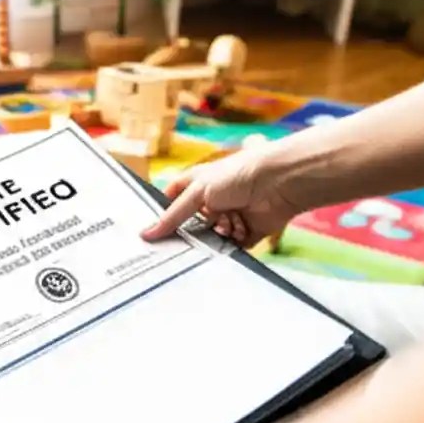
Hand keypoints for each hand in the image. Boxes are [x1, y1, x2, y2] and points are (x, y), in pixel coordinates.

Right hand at [141, 144, 304, 246]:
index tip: (153, 234)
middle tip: (194, 232)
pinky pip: (231, 248)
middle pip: (191, 226)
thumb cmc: (237, 175)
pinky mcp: (246, 233)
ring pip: (211, 239)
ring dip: (218, 233)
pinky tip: (240, 230)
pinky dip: (234, 242)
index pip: (172, 202)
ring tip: (229, 222)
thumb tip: (146, 234)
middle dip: (192, 232)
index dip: (163, 216)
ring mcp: (229, 218)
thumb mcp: (197, 192)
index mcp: (197, 186)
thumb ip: (172, 216)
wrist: (277, 184)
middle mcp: (212, 202)